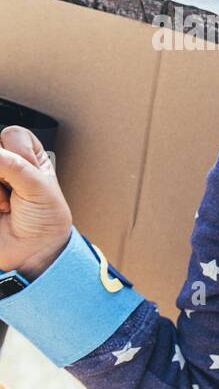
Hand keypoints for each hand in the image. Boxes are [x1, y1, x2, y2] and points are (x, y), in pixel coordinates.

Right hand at [0, 125, 73, 278]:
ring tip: (6, 206)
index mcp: (28, 158)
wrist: (32, 254)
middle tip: (13, 192)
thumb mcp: (39, 189)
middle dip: (3, 174)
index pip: (12, 134)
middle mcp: (5, 166)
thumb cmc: (45, 221)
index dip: (17, 151)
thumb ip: (16, 166)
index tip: (25, 171)